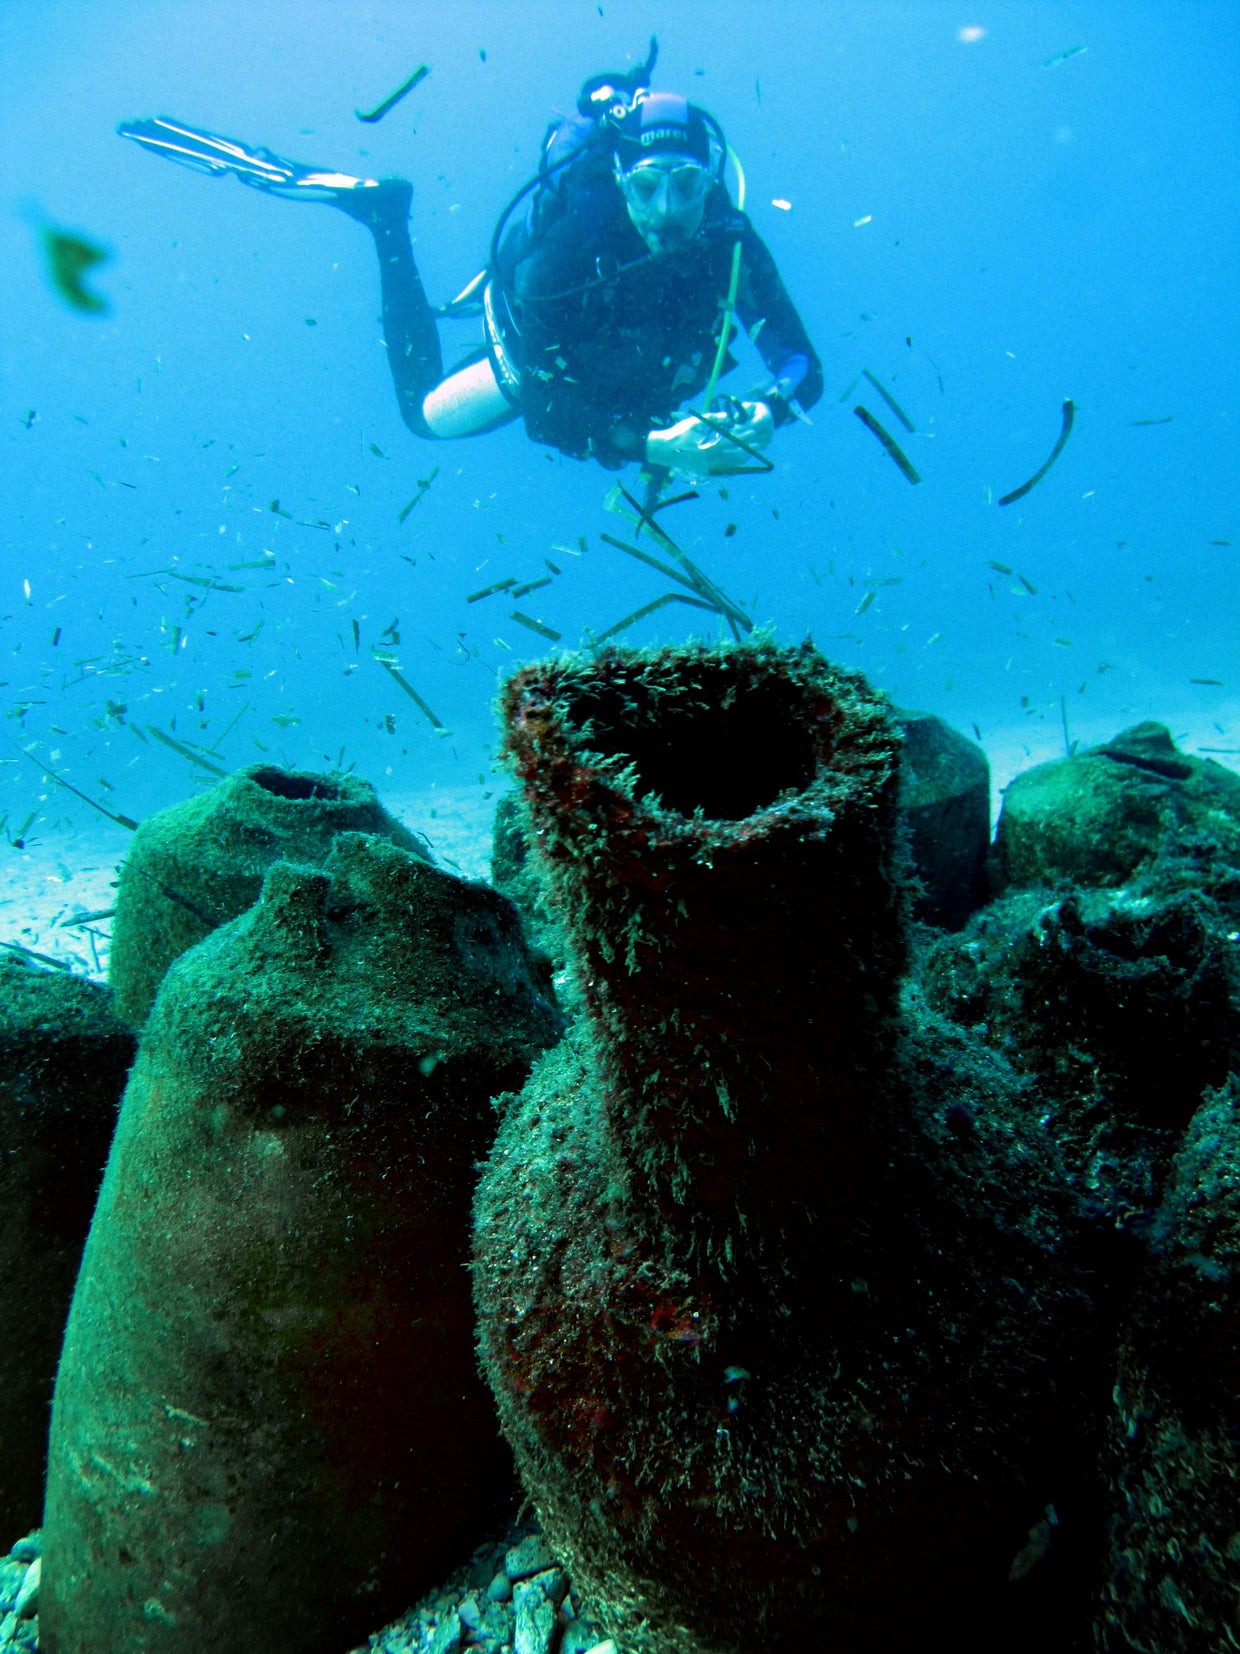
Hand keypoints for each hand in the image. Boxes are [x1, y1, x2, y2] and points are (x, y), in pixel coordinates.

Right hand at [644, 401, 773, 476]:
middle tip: (758, 444)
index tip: (752, 431)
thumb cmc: (678, 433)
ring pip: (730, 467)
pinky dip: (733, 469)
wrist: (663, 451)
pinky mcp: (704, 474)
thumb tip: (730, 418)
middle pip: (733, 458)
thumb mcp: (695, 423)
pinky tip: (740, 464)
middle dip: (746, 450)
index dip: (742, 437)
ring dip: (743, 460)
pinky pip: (723, 473)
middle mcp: (706, 463)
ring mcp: (705, 470)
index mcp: (704, 449)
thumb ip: (714, 419)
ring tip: (752, 453)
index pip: (728, 443)